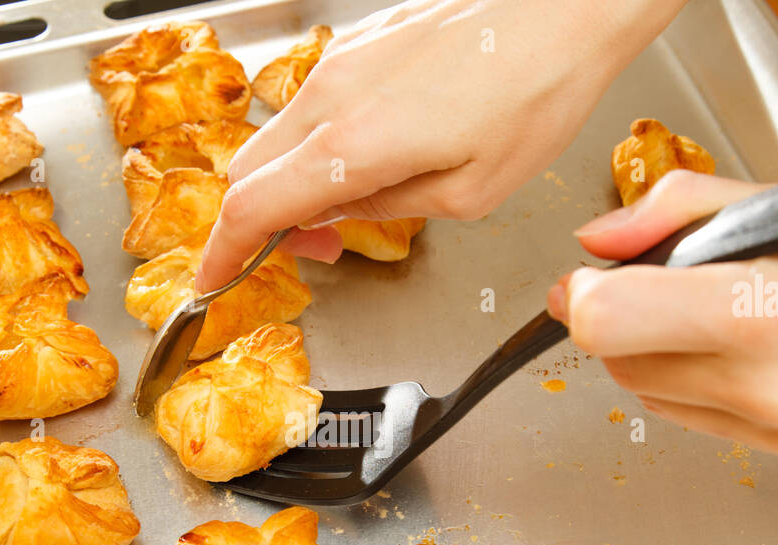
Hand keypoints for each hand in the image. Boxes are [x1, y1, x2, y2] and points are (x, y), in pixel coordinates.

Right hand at [196, 0, 686, 290]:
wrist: (564, 8)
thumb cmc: (534, 96)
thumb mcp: (468, 194)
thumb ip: (387, 210)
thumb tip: (335, 217)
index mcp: (353, 144)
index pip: (252, 207)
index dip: (222, 254)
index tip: (213, 284)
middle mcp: (331, 96)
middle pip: (248, 171)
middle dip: (257, 225)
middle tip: (311, 255)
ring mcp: (340, 62)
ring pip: (275, 135)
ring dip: (286, 184)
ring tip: (344, 212)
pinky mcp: (359, 43)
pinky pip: (310, 104)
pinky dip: (311, 146)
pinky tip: (362, 161)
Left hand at [547, 170, 777, 460]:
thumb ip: (681, 211)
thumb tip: (599, 241)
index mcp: (762, 312)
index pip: (607, 323)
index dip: (582, 296)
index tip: (588, 277)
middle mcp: (764, 386)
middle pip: (618, 363)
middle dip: (621, 319)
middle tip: (662, 279)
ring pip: (650, 395)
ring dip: (655, 351)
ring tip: (717, 309)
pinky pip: (697, 417)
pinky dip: (696, 379)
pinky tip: (746, 345)